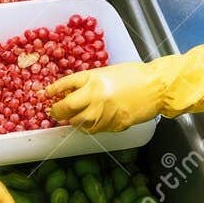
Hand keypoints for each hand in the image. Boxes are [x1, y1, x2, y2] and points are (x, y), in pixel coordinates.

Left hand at [44, 45, 203, 132]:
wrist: (157, 87)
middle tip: (54, 112)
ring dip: (74, 121)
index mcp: (92, 79)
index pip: (64, 86)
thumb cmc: (135, 75)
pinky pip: (95, 130)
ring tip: (75, 118)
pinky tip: (93, 123)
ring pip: (78, 123)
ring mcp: (103, 113)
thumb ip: (90, 82)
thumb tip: (74, 91)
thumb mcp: (108, 72)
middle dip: (57, 111)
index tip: (46, 95)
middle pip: (65, 109)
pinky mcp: (113, 125)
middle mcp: (94, 97)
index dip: (52, 91)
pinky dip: (90, 127)